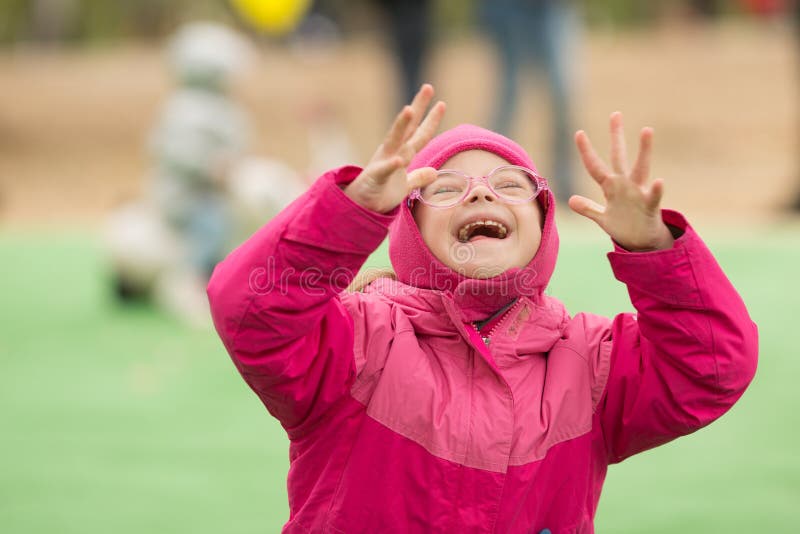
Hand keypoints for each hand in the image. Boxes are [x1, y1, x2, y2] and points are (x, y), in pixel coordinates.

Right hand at [344, 84, 445, 213]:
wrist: (361, 207)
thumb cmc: (381, 193)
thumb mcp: (405, 186)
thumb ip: (419, 177)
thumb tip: (434, 172)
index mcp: (401, 153)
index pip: (419, 133)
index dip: (430, 120)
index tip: (441, 103)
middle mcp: (392, 152)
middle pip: (408, 127)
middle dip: (418, 108)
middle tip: (428, 87)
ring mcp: (383, 162)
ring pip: (394, 141)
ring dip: (401, 125)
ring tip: (409, 109)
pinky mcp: (375, 178)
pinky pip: (384, 170)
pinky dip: (390, 165)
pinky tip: (398, 160)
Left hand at [569, 112, 673, 251]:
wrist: (643, 243)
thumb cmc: (625, 226)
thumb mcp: (602, 218)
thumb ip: (588, 208)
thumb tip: (571, 200)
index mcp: (611, 187)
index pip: (595, 166)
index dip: (586, 151)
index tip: (579, 132)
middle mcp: (625, 185)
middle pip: (618, 157)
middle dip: (616, 137)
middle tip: (615, 114)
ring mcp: (638, 193)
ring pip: (640, 169)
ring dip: (644, 151)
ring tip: (646, 130)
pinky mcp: (650, 207)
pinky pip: (653, 196)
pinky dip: (656, 189)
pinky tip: (659, 180)